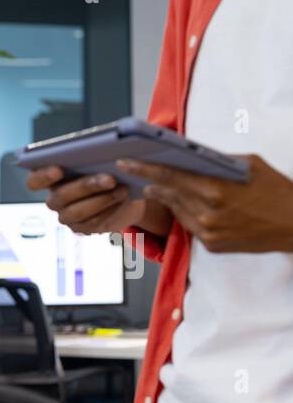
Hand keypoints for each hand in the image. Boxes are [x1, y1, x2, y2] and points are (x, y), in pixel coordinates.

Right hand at [26, 165, 170, 236]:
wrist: (127, 192)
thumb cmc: (109, 169)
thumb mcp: (101, 158)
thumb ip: (94, 153)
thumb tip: (104, 146)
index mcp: (51, 178)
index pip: (34, 181)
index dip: (42, 176)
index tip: (58, 170)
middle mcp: (55, 198)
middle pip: (60, 196)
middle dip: (86, 186)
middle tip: (110, 179)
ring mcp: (66, 215)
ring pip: (77, 212)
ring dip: (101, 200)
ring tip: (123, 190)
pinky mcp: (82, 228)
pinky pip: (92, 223)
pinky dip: (109, 211)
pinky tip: (123, 201)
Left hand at [118, 154, 292, 252]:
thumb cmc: (277, 190)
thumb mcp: (251, 165)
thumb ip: (219, 161)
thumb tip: (194, 157)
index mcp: (216, 191)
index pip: (170, 178)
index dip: (145, 170)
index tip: (126, 163)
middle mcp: (207, 214)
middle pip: (169, 196)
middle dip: (151, 183)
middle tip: (135, 172)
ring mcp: (208, 233)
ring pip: (177, 212)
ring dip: (166, 199)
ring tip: (155, 187)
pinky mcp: (212, 245)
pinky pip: (190, 226)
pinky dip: (185, 213)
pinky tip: (181, 204)